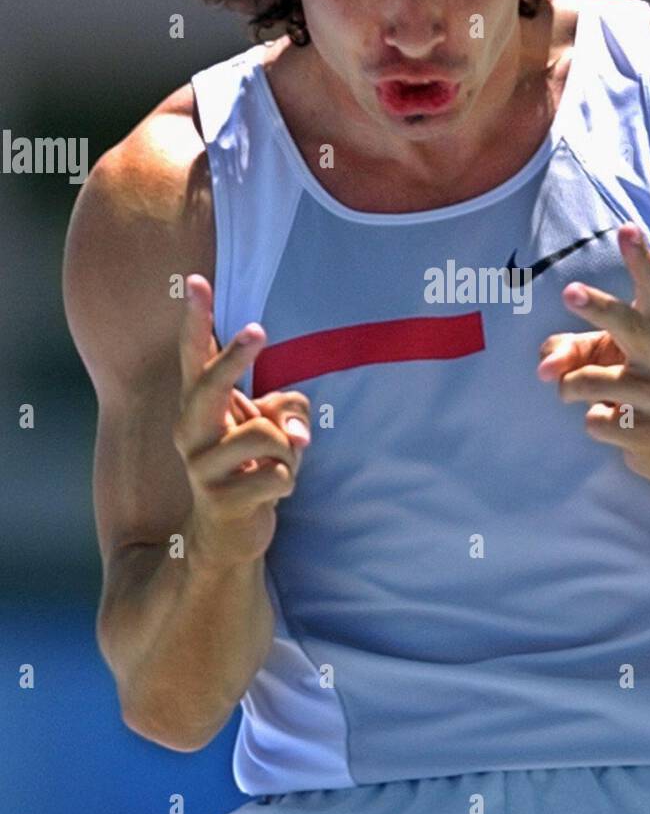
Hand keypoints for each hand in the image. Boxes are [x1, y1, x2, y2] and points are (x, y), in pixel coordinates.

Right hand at [173, 274, 310, 566]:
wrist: (229, 533)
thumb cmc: (255, 466)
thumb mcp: (277, 427)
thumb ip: (290, 409)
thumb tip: (295, 431)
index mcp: (201, 406)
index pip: (195, 356)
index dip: (194, 318)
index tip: (194, 280)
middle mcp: (190, 431)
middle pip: (208, 385)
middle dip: (234, 358)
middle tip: (258, 329)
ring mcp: (201, 467)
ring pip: (264, 435)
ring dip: (290, 450)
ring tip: (279, 465)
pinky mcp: (219, 500)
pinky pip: (278, 475)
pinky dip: (289, 481)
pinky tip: (272, 492)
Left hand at [537, 225, 649, 481]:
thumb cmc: (639, 384)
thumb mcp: (608, 359)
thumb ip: (572, 351)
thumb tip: (544, 367)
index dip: (641, 258)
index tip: (628, 229)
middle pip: (630, 327)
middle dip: (600, 308)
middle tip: (570, 292)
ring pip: (593, 382)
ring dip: (570, 387)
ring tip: (573, 392)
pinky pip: (596, 421)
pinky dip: (592, 422)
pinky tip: (611, 424)